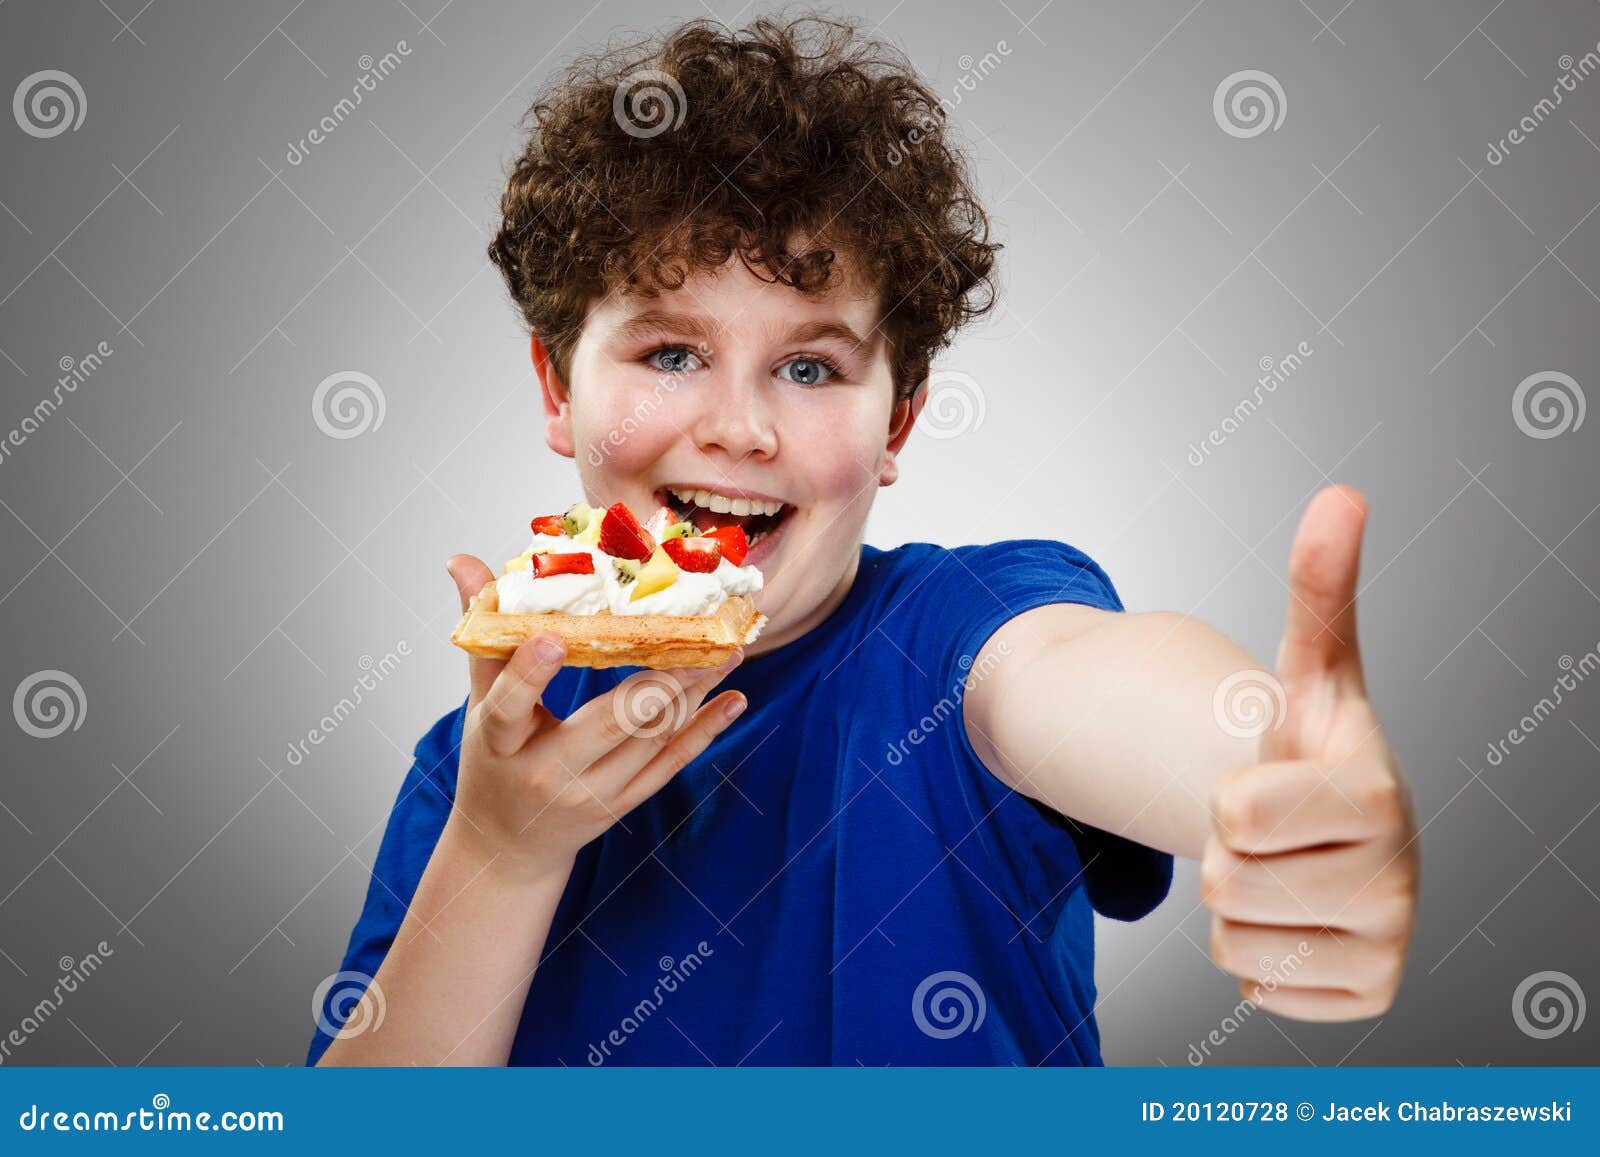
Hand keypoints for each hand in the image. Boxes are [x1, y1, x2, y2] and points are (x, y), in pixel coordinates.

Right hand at [442, 555, 747, 880]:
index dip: (529, 676)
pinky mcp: (624, 804)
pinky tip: (733, 698)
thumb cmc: (492, 761)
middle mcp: (549, 772)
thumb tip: (462, 560)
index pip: (510, 707)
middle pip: (607, 723)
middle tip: (696, 636)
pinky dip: (706, 730)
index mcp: (501, 742)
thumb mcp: (480, 704)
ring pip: (650, 738)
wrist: (508, 847)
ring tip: (728, 651)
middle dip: (655, 681)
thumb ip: (485, 634)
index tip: (551, 640)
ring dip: (693, 693)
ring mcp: (592, 793)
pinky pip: (671, 764)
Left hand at [1201, 486, 1418, 1020]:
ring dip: (1238, 905)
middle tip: (1272, 829)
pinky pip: (1256, 990)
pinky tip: (1294, 917)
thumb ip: (1319, 588)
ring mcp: (1389, 944)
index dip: (1231, 794)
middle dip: (1228, 851)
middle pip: (1224, 883)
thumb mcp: (1308, 668)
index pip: (1233, 814)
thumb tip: (1341, 497)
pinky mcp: (1367, 995)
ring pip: (1233, 942)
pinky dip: (1257, 957)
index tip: (1274, 777)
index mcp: (1377, 796)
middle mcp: (1400, 881)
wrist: (1337, 825)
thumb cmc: (1315, 747)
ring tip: (1283, 868)